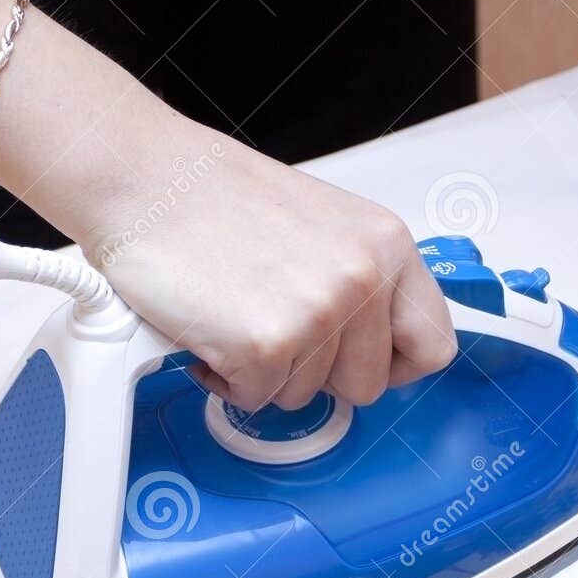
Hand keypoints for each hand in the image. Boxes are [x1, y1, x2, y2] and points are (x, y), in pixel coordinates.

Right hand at [83, 120, 457, 410]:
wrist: (144, 178)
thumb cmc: (215, 199)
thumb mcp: (322, 226)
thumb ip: (357, 279)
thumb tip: (371, 344)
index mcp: (386, 245)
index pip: (433, 343)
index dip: (393, 366)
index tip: (357, 362)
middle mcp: (363, 278)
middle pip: (366, 386)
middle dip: (316, 374)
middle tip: (274, 329)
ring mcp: (318, 313)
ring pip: (305, 397)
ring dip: (264, 371)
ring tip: (232, 313)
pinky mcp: (265, 345)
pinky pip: (255, 399)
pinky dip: (225, 376)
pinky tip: (208, 329)